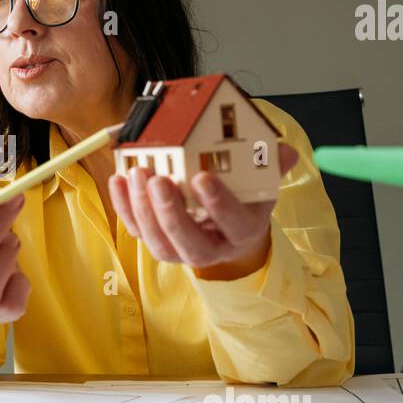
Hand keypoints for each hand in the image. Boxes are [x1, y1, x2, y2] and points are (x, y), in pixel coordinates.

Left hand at [108, 143, 299, 279]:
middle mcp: (212, 249)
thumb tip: (284, 152)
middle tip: (159, 180)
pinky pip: (137, 232)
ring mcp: (181, 251)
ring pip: (159, 243)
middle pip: (190, 242)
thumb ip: (272, 166)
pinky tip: (119, 181)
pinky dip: (124, 208)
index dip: (218, 204)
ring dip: (144, 210)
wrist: (227, 230)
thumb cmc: (243, 202)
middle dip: (171, 213)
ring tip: (137, 176)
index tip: (203, 178)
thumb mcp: (262, 183)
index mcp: (243, 231)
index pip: (233, 223)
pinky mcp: (157, 243)